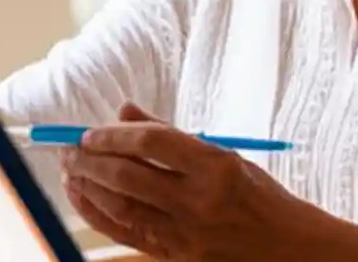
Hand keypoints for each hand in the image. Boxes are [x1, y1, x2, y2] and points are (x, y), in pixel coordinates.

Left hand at [61, 103, 322, 260]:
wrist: (288, 248)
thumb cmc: (258, 196)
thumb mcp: (225, 156)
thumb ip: (171, 135)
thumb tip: (125, 111)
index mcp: (217, 166)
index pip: (153, 143)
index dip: (114, 135)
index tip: (91, 132)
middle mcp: (200, 199)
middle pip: (130, 175)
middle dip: (91, 160)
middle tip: (69, 149)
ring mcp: (187, 232)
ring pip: (122, 206)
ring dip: (89, 186)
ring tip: (71, 171)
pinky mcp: (177, 255)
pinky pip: (127, 233)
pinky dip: (99, 215)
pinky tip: (82, 199)